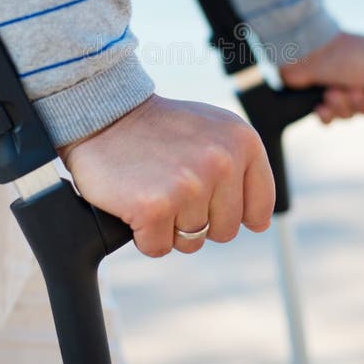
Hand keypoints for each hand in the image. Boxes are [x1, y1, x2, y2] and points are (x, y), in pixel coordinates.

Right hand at [58, 94, 274, 257]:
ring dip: (169, 226)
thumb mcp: (212, 130)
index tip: (209, 198)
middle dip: (198, 219)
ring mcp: (189, 185)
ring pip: (192, 242)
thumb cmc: (158, 128)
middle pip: (226, 230)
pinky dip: (143, 235)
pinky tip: (135, 202)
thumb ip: (240, 167)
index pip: (259, 208)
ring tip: (153, 189)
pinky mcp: (155, 207)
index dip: (232, 212)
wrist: (104, 115)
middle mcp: (222, 162)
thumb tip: (259, 222)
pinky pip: (158, 248)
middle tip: (172, 187)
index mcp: (243, 142)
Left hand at [279, 32, 363, 124]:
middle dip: (359, 103)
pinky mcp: (319, 94)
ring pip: (349, 114)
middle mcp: (362, 75)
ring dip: (341, 107)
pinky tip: (320, 106)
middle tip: (349, 89)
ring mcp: (340, 84)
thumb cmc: (346, 56)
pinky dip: (326, 115)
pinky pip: (329, 118)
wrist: (305, 51)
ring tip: (329, 92)